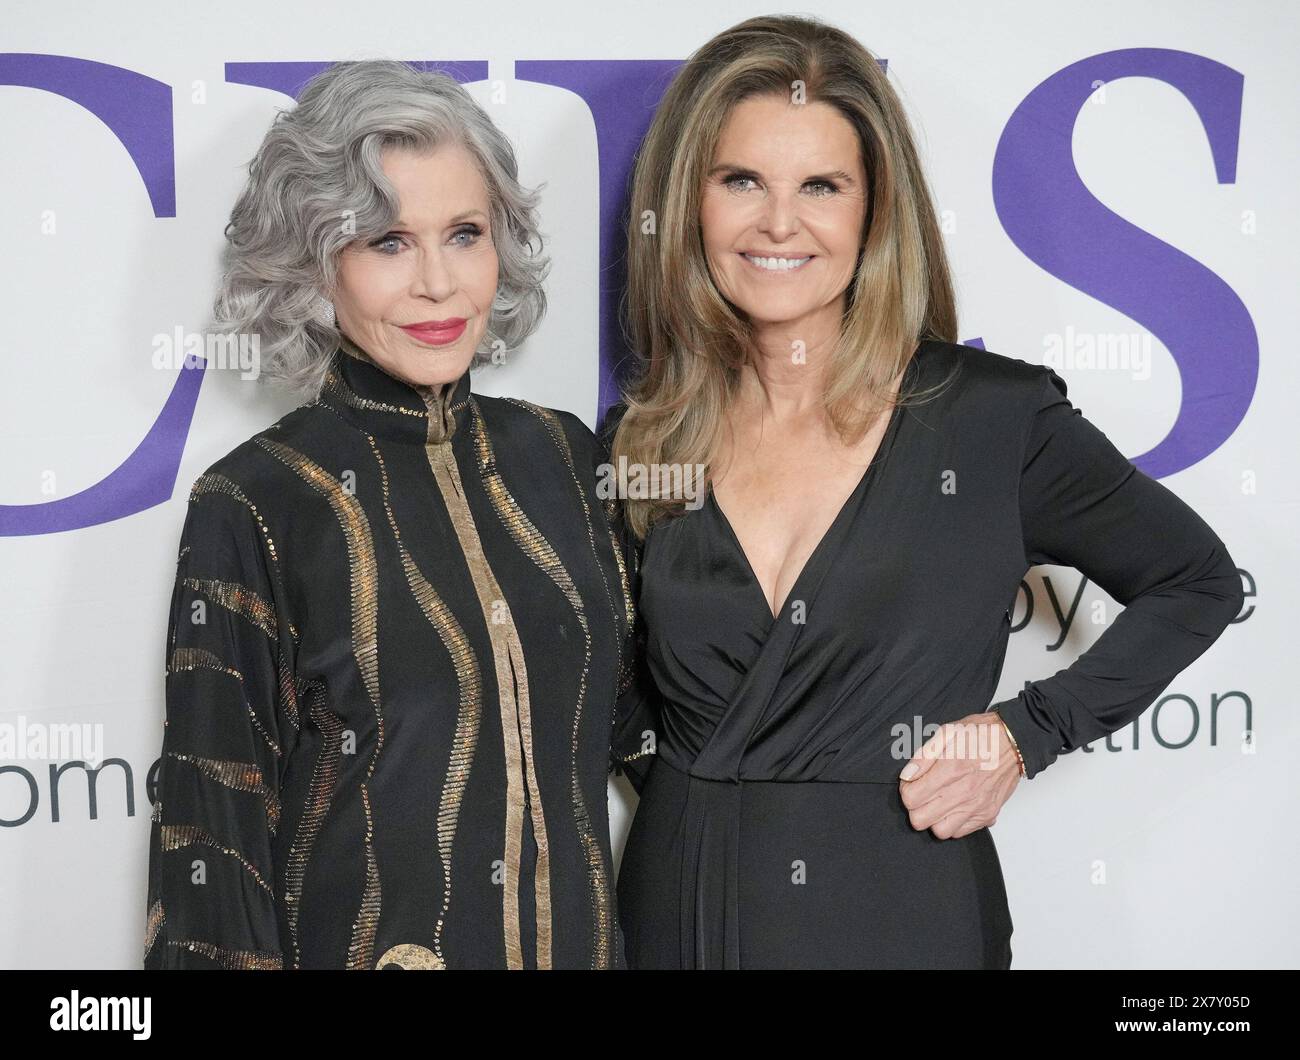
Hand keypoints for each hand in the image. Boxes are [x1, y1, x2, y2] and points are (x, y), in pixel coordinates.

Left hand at [897, 713, 1020, 838]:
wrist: (1014, 742)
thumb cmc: (981, 734)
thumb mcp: (948, 732)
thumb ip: (924, 756)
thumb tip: (907, 775)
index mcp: (950, 770)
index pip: (911, 798)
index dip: (906, 790)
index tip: (912, 783)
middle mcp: (963, 792)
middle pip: (920, 820)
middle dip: (915, 807)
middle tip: (922, 793)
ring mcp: (976, 807)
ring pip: (940, 831)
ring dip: (934, 818)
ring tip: (938, 802)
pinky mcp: (987, 814)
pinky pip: (961, 832)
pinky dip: (953, 823)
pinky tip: (954, 806)